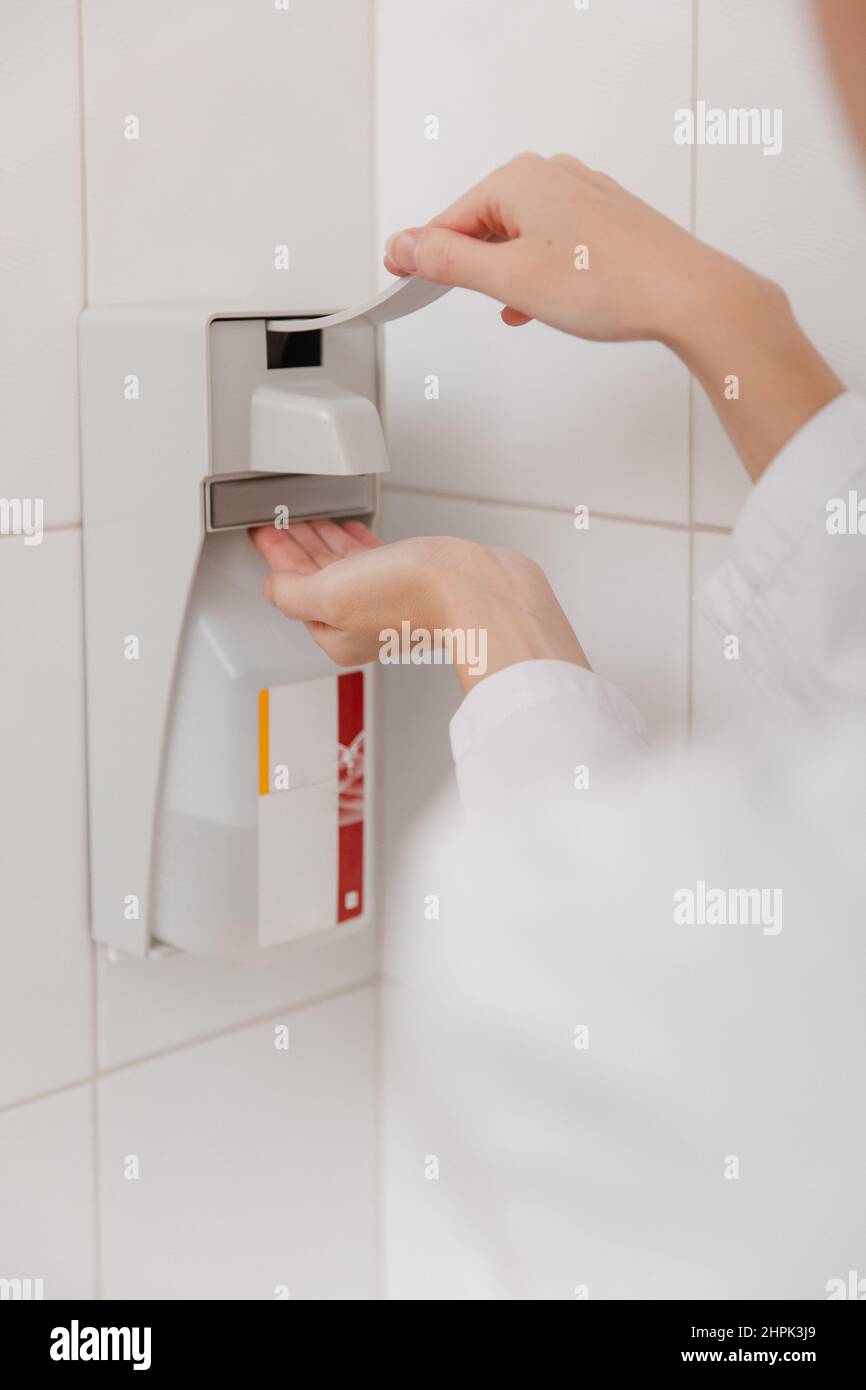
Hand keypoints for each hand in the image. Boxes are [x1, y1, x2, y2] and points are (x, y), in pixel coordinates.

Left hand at [250, 519, 588, 692]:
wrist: (475, 587)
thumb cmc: (413, 596)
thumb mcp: (332, 594)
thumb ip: (294, 592)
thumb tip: (274, 586)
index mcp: (336, 632)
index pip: (291, 591)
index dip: (274, 557)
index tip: (262, 531)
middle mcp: (361, 621)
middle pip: (314, 578)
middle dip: (294, 547)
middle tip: (277, 519)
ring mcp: (387, 599)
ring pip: (342, 565)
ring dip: (321, 539)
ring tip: (305, 517)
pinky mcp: (413, 578)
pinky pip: (371, 557)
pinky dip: (354, 541)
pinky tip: (349, 528)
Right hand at [385, 153, 843, 478]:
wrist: (688, 295)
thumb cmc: (610, 283)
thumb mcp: (509, 280)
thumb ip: (450, 263)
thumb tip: (407, 245)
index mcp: (520, 179)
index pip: (450, 220)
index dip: (424, 256)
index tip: (402, 279)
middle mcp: (553, 175)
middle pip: (486, 224)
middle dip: (476, 268)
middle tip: (473, 304)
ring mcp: (584, 194)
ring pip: (522, 237)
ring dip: (510, 277)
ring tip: (521, 310)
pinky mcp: (608, 219)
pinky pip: (554, 243)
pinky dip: (541, 273)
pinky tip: (546, 303)